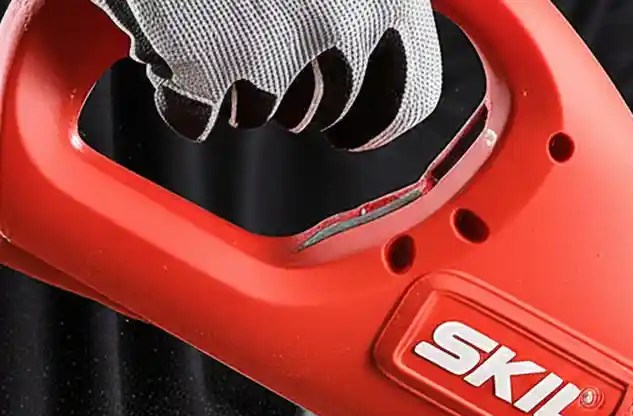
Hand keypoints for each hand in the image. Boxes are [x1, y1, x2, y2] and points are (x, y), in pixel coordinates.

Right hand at [90, 0, 443, 149]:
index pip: (411, 96)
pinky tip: (167, 39)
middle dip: (288, 87)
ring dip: (230, 82)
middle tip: (249, 34)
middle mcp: (347, 18)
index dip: (375, 120)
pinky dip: (176, 91)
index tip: (350, 131)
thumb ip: (359, 0)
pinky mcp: (208, 64)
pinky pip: (194, 117)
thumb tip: (366, 61)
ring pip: (259, 111)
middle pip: (324, 107)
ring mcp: (278, 45)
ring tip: (204, 14)